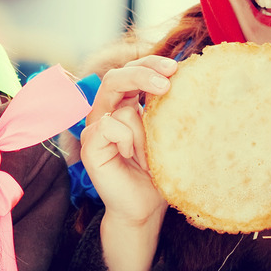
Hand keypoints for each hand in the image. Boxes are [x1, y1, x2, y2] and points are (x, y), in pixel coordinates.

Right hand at [79, 55, 177, 227]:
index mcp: (124, 104)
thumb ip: (163, 108)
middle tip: (167, 83)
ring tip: (148, 156)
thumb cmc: (158, 172)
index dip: (150, 63)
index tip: (176, 68)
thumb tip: (181, 77)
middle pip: (116, 76)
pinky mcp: (90, 145)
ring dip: (144, 133)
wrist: (145, 207)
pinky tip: (130, 158)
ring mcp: (95, 128)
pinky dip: (127, 141)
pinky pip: (110, 126)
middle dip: (142, 73)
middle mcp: (106, 112)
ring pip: (122, 109)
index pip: (131, 71)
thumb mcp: (165, 133)